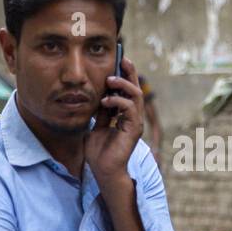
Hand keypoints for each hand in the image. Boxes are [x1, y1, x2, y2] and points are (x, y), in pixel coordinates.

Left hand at [84, 55, 143, 188]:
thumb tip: (99, 97)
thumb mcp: (96, 127)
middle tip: (122, 59)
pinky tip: (105, 101)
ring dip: (123, 85)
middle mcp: (133, 117)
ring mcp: (135, 122)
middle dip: (129, 73)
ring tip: (110, 80)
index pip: (127, 91)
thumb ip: (101, 113)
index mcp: (125, 115)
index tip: (118, 62)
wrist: (102, 171)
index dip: (124, 76)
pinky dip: (118, 101)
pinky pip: (130, 108)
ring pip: (136, 95)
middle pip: (135, 89)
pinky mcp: (134, 129)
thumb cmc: (99, 152)